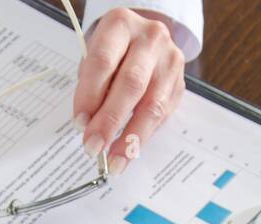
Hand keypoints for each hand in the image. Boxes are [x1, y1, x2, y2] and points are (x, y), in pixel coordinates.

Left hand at [72, 8, 185, 175]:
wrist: (145, 40)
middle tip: (94, 147)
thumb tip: (88, 124)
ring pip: (152, 105)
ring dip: (131, 137)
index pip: (103, 62)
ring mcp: (170, 61)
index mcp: (121, 25)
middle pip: (131, 84)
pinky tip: (129, 150)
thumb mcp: (95, 55)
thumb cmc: (114, 50)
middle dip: (110, 121)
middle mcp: (151, 39)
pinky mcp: (180, 84)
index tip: (79, 123)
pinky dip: (144, 136)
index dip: (89, 95)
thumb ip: (91, 85)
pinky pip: (162, 115)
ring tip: (114, 161)